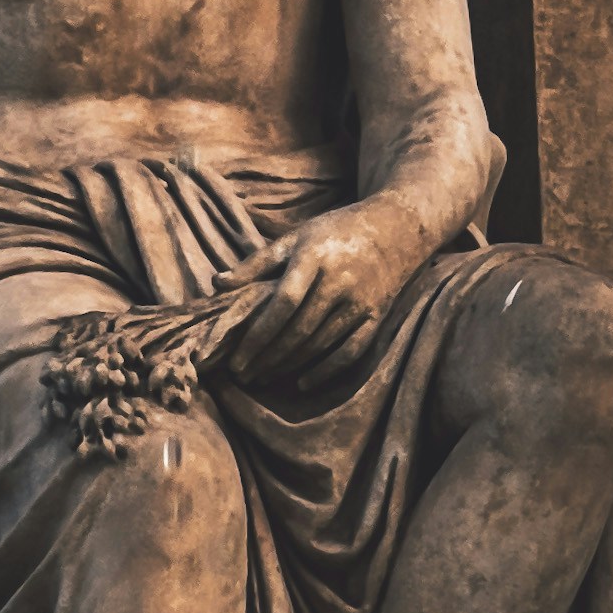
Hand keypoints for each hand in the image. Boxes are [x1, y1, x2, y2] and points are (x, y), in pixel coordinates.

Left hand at [223, 202, 427, 389]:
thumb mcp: (295, 237)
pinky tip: (303, 382)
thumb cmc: (336, 231)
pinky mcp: (376, 317)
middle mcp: (339, 281)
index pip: (283, 303)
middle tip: (243, 374)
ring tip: (263, 376)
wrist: (396, 229)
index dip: (259, 334)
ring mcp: (360, 301)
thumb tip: (216, 284)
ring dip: (289, 365)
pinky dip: (326, 371)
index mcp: (314, 257)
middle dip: (267, 357)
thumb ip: (257, 262)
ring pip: (320, 344)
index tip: (237, 355)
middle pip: (299, 330)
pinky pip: (350, 352)